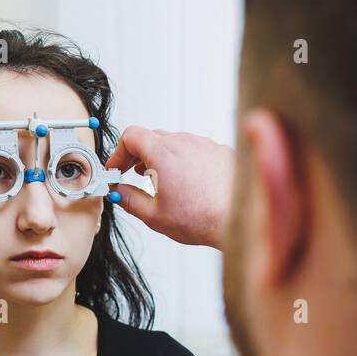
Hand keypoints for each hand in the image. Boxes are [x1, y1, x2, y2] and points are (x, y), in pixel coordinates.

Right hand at [106, 125, 235, 248]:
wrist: (239, 219)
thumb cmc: (202, 218)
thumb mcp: (155, 216)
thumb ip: (129, 200)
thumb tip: (118, 192)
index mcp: (163, 153)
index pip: (131, 135)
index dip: (118, 152)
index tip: (117, 169)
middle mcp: (184, 142)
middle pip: (151, 137)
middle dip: (137, 156)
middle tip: (133, 175)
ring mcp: (204, 144)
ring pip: (174, 143)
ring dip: (161, 158)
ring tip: (160, 181)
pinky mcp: (219, 151)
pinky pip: (194, 150)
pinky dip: (183, 161)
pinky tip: (186, 183)